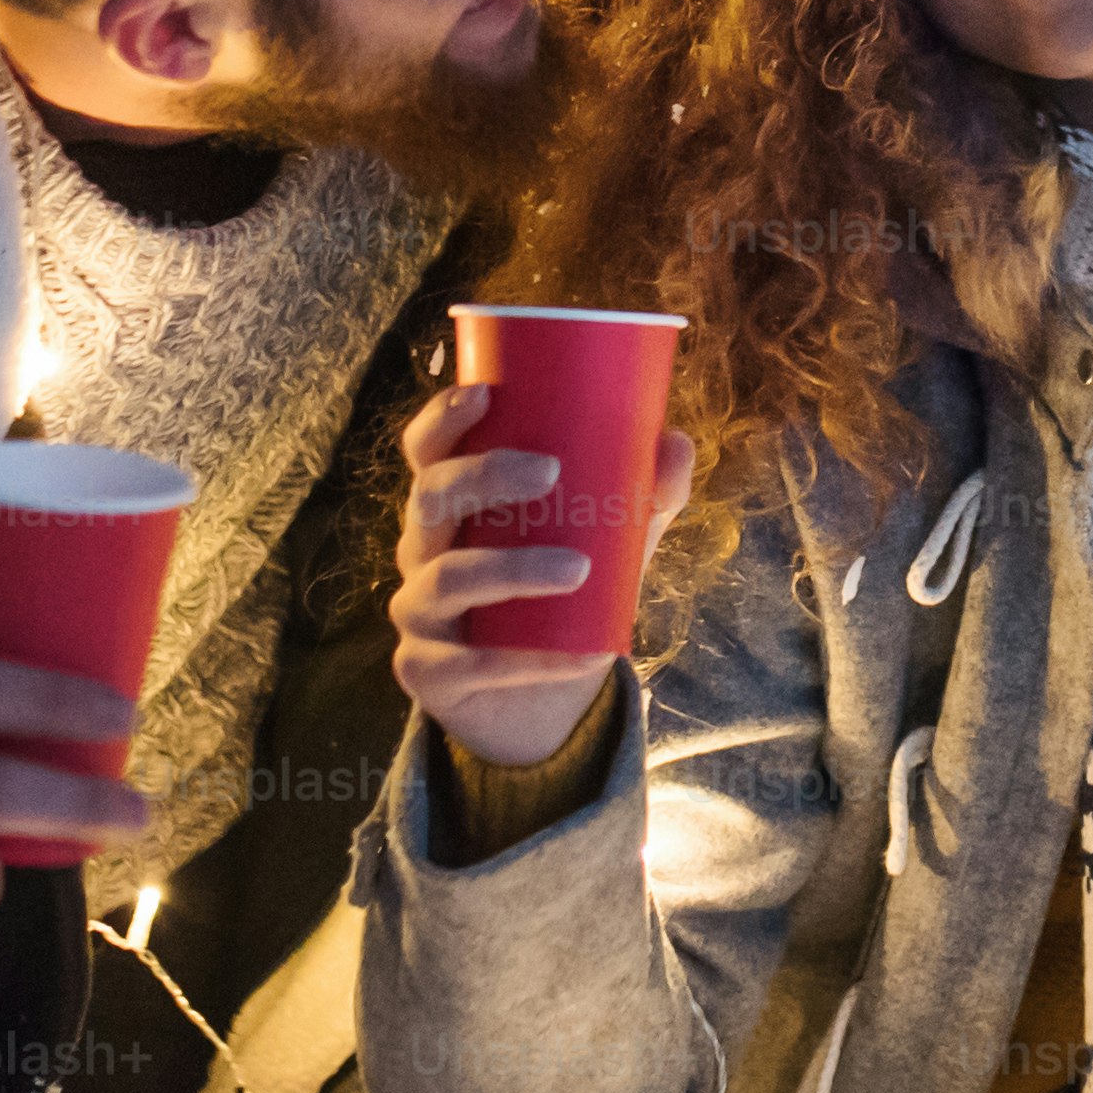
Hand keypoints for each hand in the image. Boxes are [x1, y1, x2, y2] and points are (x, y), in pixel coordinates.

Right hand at [391, 368, 696, 769]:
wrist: (532, 698)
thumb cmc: (561, 595)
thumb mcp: (605, 542)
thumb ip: (641, 496)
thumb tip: (675, 441)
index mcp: (451, 505)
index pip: (426, 452)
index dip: (442, 419)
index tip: (485, 393)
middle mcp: (420, 549)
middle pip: (430, 498)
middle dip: (485, 476)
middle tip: (551, 471)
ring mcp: (417, 610)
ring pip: (448, 578)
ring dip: (513, 569)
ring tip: (576, 569)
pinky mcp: (426, 669)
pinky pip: (473, 662)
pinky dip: (534, 660)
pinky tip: (584, 655)